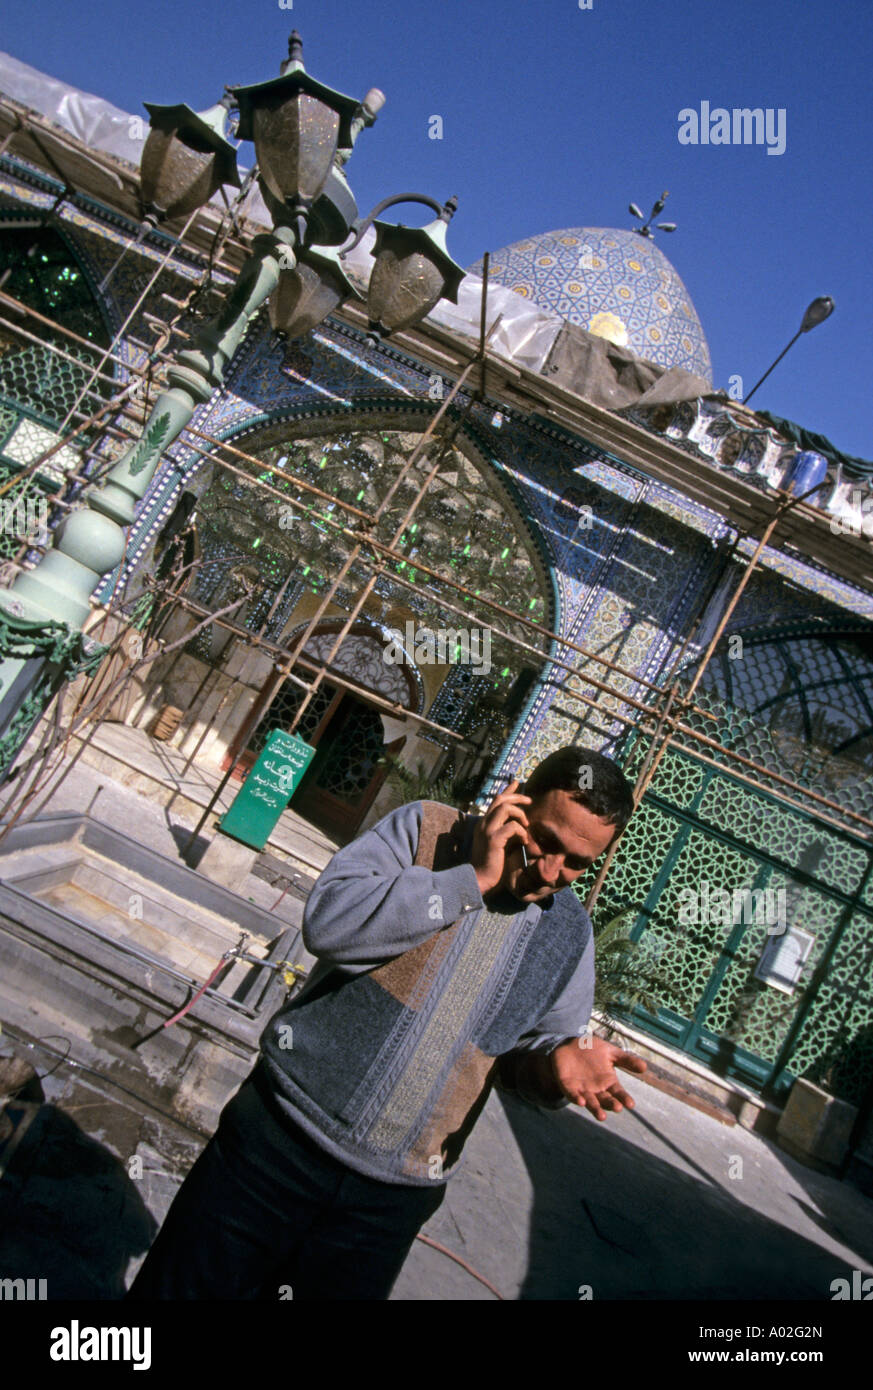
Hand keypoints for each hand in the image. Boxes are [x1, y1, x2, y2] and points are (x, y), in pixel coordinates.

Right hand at [471, 778, 531, 896]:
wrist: (480, 879)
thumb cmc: (492, 865)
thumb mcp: (500, 844)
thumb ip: (506, 832)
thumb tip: (520, 824)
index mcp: (484, 824)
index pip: (495, 801)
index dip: (507, 791)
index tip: (516, 782)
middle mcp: (483, 823)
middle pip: (500, 800)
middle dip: (517, 797)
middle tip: (530, 801)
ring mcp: (487, 830)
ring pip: (505, 808)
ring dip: (520, 814)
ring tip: (526, 826)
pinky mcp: (493, 839)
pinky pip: (512, 827)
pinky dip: (521, 832)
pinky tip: (524, 841)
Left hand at [549, 1034, 646, 1120]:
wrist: (570, 1044)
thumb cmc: (593, 1050)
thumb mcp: (611, 1052)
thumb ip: (627, 1060)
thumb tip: (645, 1067)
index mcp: (608, 1082)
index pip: (618, 1093)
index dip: (624, 1099)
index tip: (631, 1104)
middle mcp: (597, 1090)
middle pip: (606, 1100)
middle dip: (611, 1105)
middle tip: (618, 1108)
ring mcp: (582, 1090)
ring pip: (590, 1102)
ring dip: (595, 1109)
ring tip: (602, 1116)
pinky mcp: (568, 1086)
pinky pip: (572, 1095)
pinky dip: (576, 1099)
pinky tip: (581, 1102)